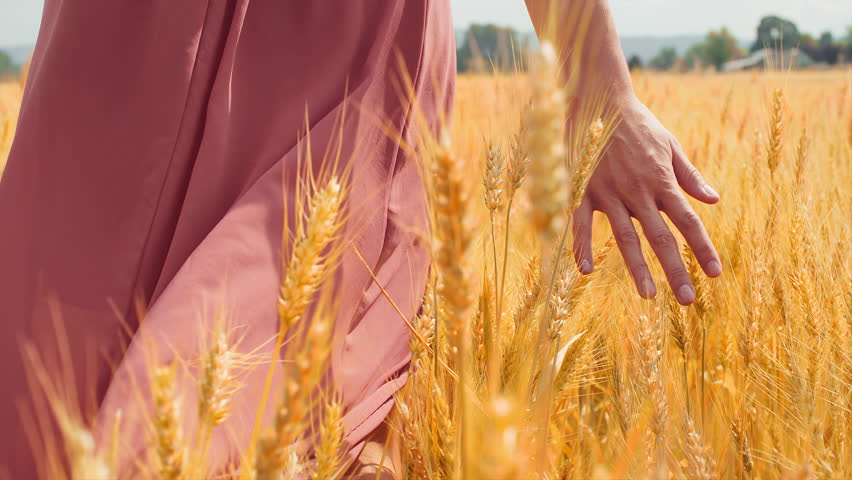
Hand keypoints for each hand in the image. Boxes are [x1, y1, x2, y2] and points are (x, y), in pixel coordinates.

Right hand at [571, 96, 720, 304]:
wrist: (599, 98)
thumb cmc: (637, 122)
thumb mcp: (670, 144)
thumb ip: (689, 175)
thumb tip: (714, 200)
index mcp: (662, 181)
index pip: (689, 221)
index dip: (703, 249)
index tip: (716, 274)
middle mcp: (639, 191)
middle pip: (662, 237)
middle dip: (677, 270)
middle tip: (688, 300)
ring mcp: (609, 192)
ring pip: (626, 238)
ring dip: (639, 268)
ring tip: (650, 296)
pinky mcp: (582, 189)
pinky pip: (581, 224)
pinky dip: (582, 246)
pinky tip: (586, 271)